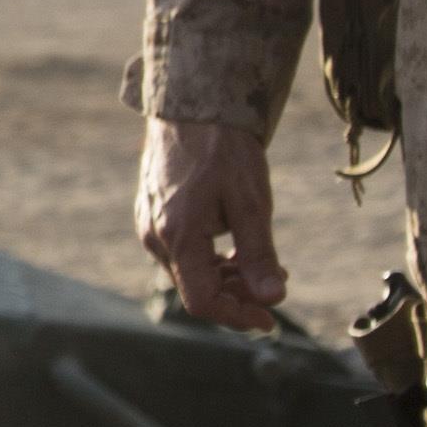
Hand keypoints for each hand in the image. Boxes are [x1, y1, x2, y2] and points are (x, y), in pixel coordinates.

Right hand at [137, 115, 288, 329]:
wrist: (193, 106)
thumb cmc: (223, 149)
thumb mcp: (251, 202)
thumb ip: (259, 254)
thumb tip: (275, 299)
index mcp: (178, 236)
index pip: (202, 302)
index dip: (237, 317)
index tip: (270, 320)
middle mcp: (156, 238)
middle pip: (196, 290)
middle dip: (237, 297)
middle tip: (276, 285)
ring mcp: (150, 227)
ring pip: (190, 273)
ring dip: (226, 279)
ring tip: (263, 266)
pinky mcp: (153, 217)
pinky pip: (183, 253)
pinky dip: (211, 260)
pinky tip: (236, 247)